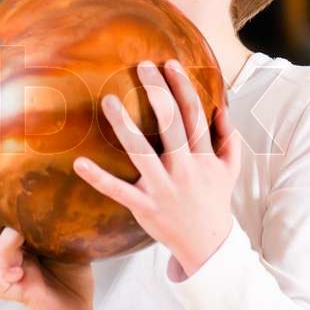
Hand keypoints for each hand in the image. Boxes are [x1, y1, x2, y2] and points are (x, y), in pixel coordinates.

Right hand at [0, 184, 94, 309]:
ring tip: (19, 236)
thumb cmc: (69, 270)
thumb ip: (56, 222)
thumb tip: (57, 195)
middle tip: (9, 211)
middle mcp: (8, 252)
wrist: (77, 308)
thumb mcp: (65, 240)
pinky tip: (18, 274)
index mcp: (16, 237)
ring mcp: (8, 271)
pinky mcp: (14, 291)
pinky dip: (6, 274)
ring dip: (7, 242)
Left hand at [73, 59, 240, 279]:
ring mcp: (163, 188)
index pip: (193, 115)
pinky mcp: (144, 206)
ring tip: (109, 101)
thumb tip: (221, 107)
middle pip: (171, 124)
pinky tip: (79, 162)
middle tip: (143, 67)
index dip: (182, 87)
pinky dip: (98, 178)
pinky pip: (118, 190)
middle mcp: (184, 169)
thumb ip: (228, 138)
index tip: (170, 64)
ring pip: (142, 152)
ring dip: (124, 126)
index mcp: (203, 157)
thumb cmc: (214, 201)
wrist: (207, 245)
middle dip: (158, 92)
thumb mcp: (230, 169)